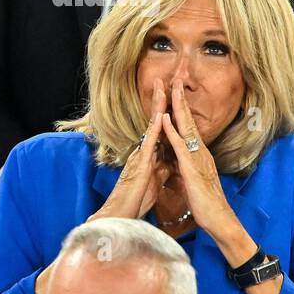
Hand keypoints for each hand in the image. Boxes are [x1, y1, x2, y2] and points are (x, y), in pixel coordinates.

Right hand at [89, 81, 169, 221]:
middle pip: (155, 121)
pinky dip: (156, 127)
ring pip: (152, 125)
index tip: (171, 97)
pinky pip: (150, 141)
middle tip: (164, 81)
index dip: (165, 113)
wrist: (122, 212)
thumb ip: (162, 170)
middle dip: (159, 101)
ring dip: (157, 106)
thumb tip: (169, 164)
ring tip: (161, 87)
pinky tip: (160, 116)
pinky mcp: (141, 162)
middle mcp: (144, 150)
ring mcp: (142, 153)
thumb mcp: (155, 182)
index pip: (160, 129)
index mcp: (150, 155)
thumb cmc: (137, 199)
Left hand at [159, 78, 239, 240]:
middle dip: (181, 99)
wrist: (218, 218)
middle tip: (176, 79)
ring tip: (172, 89)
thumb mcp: (195, 180)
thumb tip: (183, 159)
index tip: (176, 92)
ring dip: (178, 107)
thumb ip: (190, 166)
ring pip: (186, 127)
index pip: (189, 126)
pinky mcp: (191, 168)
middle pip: (189, 120)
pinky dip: (172, 131)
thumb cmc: (206, 203)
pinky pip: (180, 146)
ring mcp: (196, 158)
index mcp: (199, 154)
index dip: (182, 109)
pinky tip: (166, 119)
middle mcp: (200, 151)